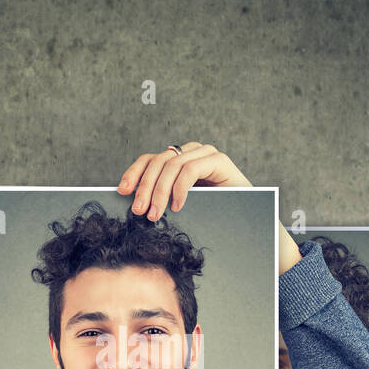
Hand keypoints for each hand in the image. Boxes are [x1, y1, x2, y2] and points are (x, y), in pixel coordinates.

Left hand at [118, 142, 250, 220]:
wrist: (245, 217)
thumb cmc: (211, 211)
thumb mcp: (180, 204)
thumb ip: (162, 198)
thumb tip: (134, 205)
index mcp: (177, 159)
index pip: (149, 160)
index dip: (134, 173)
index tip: (122, 191)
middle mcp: (190, 151)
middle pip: (157, 162)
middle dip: (145, 188)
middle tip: (139, 211)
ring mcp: (204, 153)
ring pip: (172, 166)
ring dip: (160, 192)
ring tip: (155, 214)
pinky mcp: (218, 160)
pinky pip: (191, 170)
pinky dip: (180, 189)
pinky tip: (178, 206)